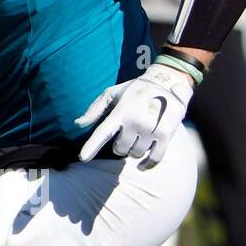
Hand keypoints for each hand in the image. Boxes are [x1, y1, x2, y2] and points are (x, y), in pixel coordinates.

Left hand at [74, 62, 194, 167]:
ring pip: (135, 154)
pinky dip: (147, 164)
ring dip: (134, 150)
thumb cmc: (135, 89)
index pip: (103, 132)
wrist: (168, 81)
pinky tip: (143, 164)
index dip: (92, 146)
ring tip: (139, 136)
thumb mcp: (113, 93)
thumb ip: (95, 109)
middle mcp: (135, 121)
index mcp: (121, 111)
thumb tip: (78, 124)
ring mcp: (151, 129)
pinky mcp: (166, 135)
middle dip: (121, 145)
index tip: (83, 158)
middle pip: (120, 149)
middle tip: (127, 134)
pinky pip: (154, 158)